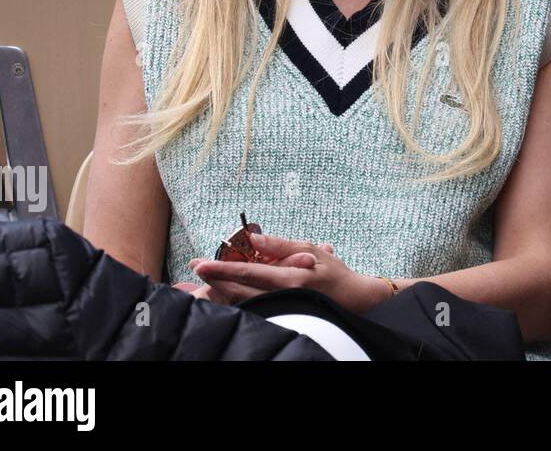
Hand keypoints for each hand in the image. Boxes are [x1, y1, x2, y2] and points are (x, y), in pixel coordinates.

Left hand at [190, 232, 389, 313]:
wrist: (354, 301)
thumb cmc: (333, 273)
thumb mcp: (310, 252)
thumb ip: (280, 245)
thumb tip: (254, 237)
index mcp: (290, 278)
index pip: (248, 272)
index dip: (222, 268)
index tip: (200, 263)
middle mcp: (282, 296)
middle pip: (239, 290)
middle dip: (215, 279)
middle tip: (196, 267)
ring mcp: (281, 307)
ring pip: (243, 300)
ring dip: (222, 288)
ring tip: (207, 276)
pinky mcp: (280, 313)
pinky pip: (253, 305)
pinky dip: (237, 296)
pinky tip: (227, 288)